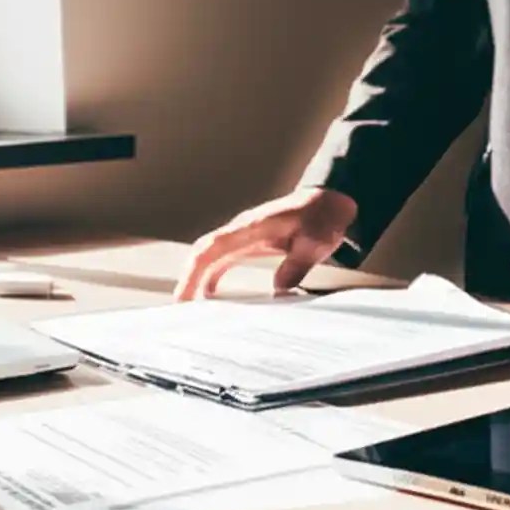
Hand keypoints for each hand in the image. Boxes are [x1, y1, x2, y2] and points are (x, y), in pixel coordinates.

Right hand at [173, 188, 357, 300]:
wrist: (329, 201)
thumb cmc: (322, 217)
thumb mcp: (316, 242)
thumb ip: (296, 265)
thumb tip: (278, 291)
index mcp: (252, 227)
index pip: (213, 247)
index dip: (196, 271)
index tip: (186, 294)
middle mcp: (241, 231)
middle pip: (203, 252)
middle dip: (188, 278)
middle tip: (180, 308)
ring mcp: (243, 236)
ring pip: (209, 256)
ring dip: (196, 279)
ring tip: (190, 307)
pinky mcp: (249, 243)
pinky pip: (222, 259)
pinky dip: (212, 276)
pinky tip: (210, 296)